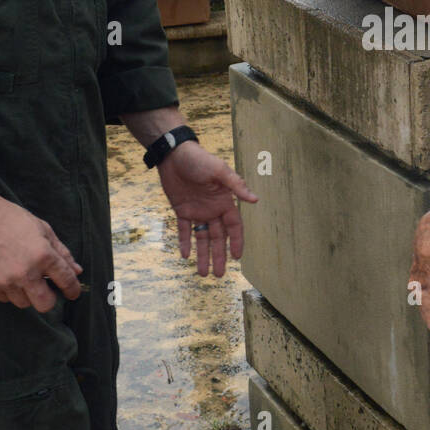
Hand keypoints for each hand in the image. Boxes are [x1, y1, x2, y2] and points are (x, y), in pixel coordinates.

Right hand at [0, 193, 82, 312]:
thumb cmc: (13, 219)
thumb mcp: (44, 230)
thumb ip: (62, 253)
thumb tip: (77, 271)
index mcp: (43, 256)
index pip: (66, 281)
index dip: (73, 290)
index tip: (73, 293)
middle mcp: (25, 272)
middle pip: (45, 304)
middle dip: (50, 298)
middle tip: (48, 288)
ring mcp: (5, 281)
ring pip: (24, 303)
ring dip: (28, 294)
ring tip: (23, 276)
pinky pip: (5, 299)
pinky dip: (10, 291)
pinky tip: (8, 275)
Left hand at [157, 142, 257, 277]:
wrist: (174, 154)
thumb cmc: (199, 160)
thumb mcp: (220, 171)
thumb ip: (236, 186)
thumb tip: (255, 200)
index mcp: (224, 201)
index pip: (233, 226)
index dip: (236, 242)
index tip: (237, 257)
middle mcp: (212, 209)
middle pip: (217, 238)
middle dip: (219, 256)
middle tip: (219, 275)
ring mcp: (197, 210)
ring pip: (201, 238)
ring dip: (203, 255)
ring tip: (203, 274)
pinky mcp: (181, 209)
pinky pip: (184, 230)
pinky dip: (184, 242)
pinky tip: (185, 256)